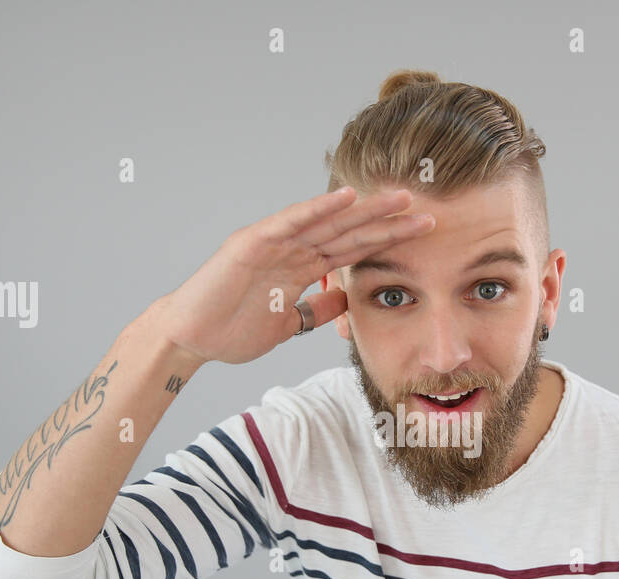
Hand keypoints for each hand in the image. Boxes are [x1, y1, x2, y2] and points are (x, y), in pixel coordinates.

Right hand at [157, 187, 434, 364]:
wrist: (192, 339)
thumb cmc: (231, 331)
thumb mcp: (288, 324)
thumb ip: (316, 309)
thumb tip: (346, 299)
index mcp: (302, 268)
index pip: (355, 250)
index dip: (389, 242)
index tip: (423, 237)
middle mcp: (293, 249)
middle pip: (350, 231)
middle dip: (388, 222)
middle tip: (427, 209)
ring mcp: (274, 242)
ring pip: (328, 221)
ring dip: (364, 209)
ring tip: (400, 198)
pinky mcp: (253, 242)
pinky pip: (291, 222)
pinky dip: (318, 209)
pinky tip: (345, 197)